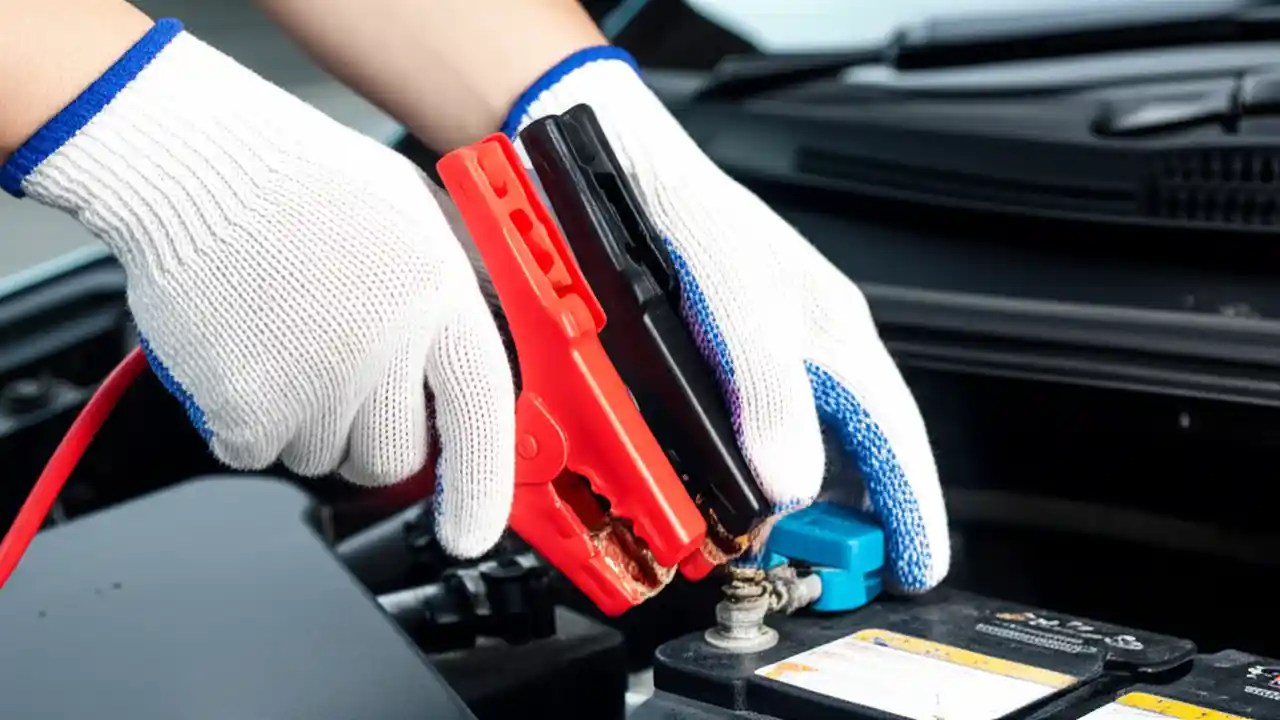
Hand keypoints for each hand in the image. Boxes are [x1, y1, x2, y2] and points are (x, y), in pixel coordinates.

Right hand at [0, 20, 514, 557]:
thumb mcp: (415, 217)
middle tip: (347, 390)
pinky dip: (247, 421)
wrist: (193, 167)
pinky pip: (256, 453)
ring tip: (288, 344)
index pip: (480, 416)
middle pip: (394, 461)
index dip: (483, 488)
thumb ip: (455, 295)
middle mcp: (381, 348)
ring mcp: (312, 383)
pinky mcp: (244, 407)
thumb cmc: (302, 181)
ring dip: (309, 424)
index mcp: (436, 297)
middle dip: (376, 444)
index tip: (474, 531)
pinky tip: (247, 354)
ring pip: (323, 460)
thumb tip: (483, 360)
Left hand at [505, 49, 949, 592]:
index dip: (912, 506)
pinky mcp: (730, 346)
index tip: (920, 565)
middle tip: (853, 567)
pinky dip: (761, 466)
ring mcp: (774, 344)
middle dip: (864, 512)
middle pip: (862, 445)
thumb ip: (768, 392)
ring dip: (809, 496)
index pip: (895, 437)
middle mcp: (814, 341)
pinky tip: (742, 481)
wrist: (621, 169)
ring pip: (813, 439)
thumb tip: (789, 483)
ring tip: (797, 540)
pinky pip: (765, 423)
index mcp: (834, 332)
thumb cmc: (689, 215)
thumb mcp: (735, 304)